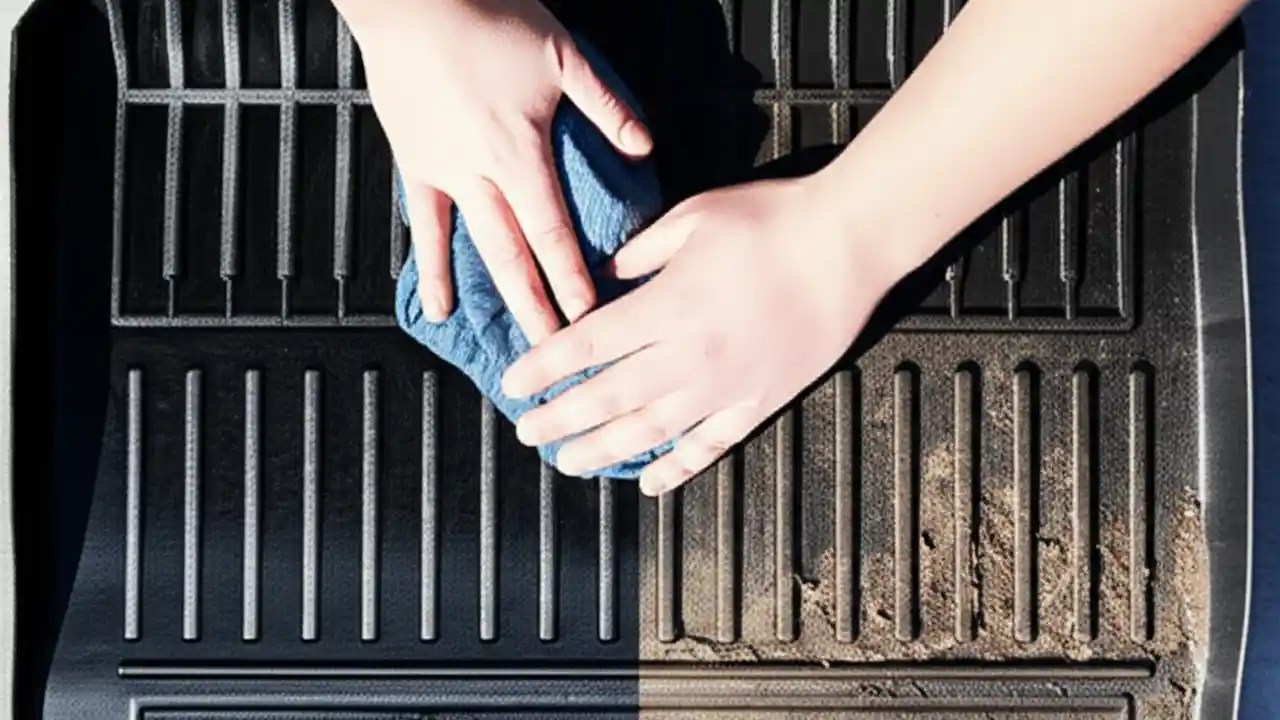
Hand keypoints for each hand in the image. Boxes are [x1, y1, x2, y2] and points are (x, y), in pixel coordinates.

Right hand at [340, 0, 652, 342]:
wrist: (412, 1)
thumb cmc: (489, 20)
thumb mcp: (562, 57)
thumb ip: (606, 107)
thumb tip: (646, 146)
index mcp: (522, 153)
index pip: (555, 233)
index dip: (573, 280)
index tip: (590, 320)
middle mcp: (484, 175)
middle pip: (518, 257)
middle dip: (541, 310)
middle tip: (559, 354)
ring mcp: (446, 176)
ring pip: (478, 251)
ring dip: (500, 300)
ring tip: (515, 345)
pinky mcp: (416, 168)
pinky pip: (424, 228)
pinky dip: (432, 269)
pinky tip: (436, 308)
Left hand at [501, 176, 910, 494]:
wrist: (848, 244)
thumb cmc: (771, 220)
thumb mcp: (692, 219)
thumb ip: (638, 254)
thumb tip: (598, 279)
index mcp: (667, 306)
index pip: (587, 345)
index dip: (544, 368)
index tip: (513, 384)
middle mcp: (689, 356)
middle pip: (608, 398)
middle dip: (560, 419)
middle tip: (527, 432)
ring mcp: (726, 386)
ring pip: (651, 432)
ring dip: (603, 451)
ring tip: (570, 462)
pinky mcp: (760, 401)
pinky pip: (710, 446)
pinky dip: (677, 469)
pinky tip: (650, 483)